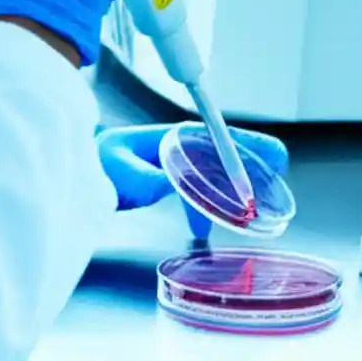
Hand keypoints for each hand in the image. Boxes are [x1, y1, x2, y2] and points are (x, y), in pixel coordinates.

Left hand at [96, 124, 288, 239]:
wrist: (84, 169)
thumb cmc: (98, 163)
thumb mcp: (116, 168)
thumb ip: (140, 177)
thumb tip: (165, 186)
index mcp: (171, 136)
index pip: (217, 136)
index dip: (246, 146)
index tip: (270, 156)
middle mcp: (180, 145)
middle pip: (224, 152)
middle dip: (251, 164)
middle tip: (277, 176)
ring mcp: (179, 161)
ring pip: (216, 171)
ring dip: (236, 187)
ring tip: (254, 207)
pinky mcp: (173, 178)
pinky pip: (202, 187)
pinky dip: (212, 203)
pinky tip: (210, 224)